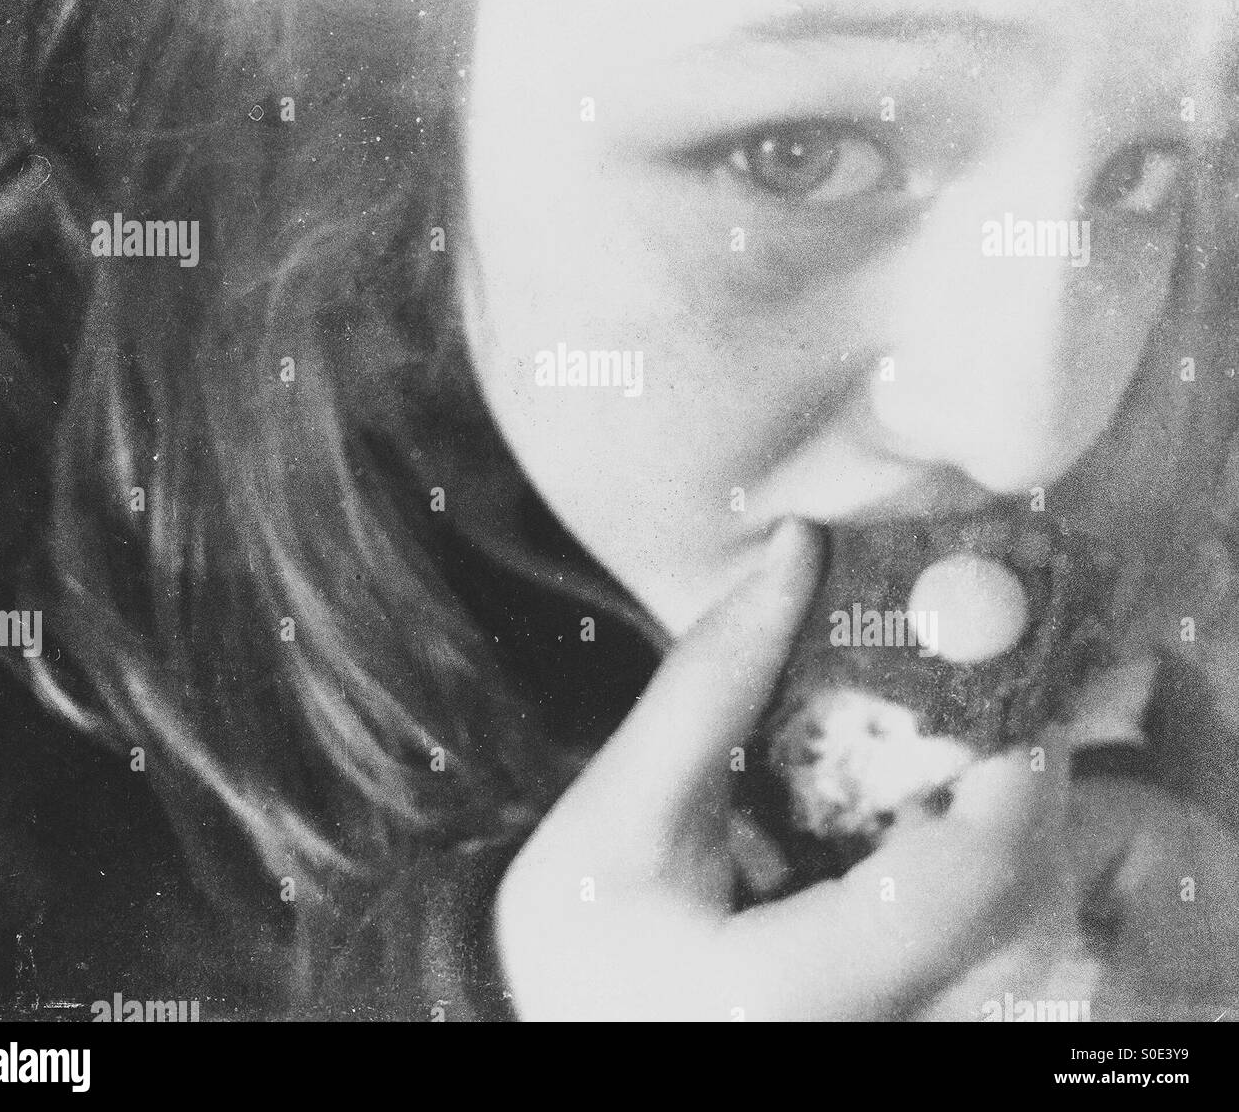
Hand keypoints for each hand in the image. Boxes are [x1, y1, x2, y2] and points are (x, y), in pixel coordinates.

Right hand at [494, 518, 1072, 1020]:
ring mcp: (889, 1031)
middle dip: (1024, 789)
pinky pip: (975, 945)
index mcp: (795, 989)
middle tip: (1001, 683)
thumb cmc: (572, 935)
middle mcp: (870, 1028)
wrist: (556, 1025)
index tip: (1014, 676)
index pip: (956, 891)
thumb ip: (711, 680)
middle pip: (1014, 915)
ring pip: (1010, 936)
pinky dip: (975, 856)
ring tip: (971, 728)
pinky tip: (931, 797)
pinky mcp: (888, 1017)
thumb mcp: (620, 807)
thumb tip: (799, 549)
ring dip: (1009, 820)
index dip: (1011, 780)